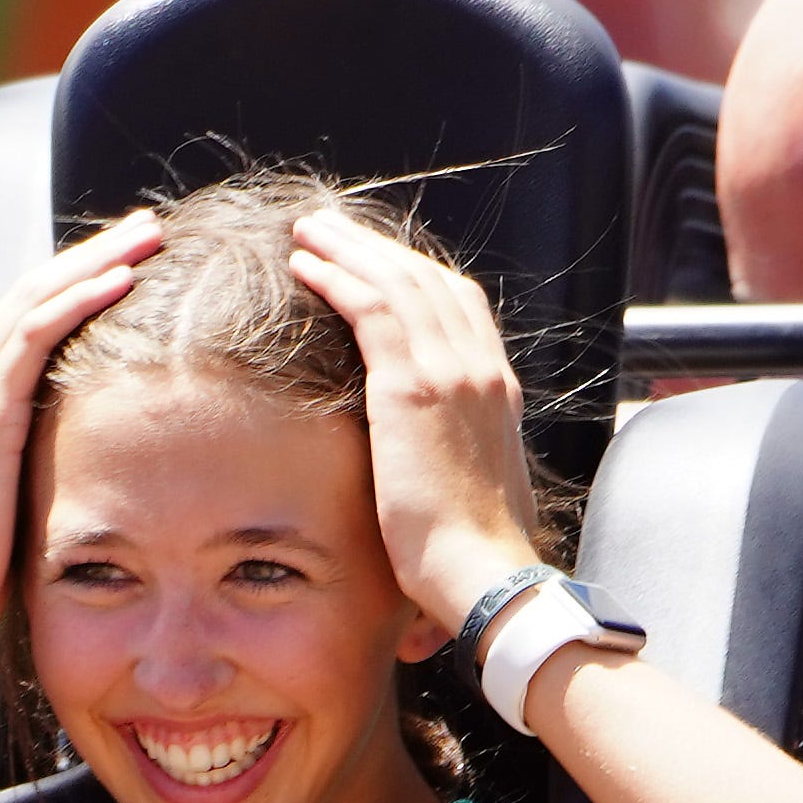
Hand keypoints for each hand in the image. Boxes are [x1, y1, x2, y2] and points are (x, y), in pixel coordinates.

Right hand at [0, 221, 162, 713]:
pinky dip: (81, 297)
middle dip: (93, 252)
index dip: (76, 281)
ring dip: (96, 259)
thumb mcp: (13, 497)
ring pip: (37, 296)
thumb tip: (87, 462)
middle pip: (34, 290)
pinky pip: (37, 333)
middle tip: (146, 225)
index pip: (27, 317)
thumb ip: (38, 462)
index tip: (128, 261)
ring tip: (145, 233)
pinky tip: (122, 278)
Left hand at [283, 205, 552, 637]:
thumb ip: (457, 452)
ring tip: (308, 231)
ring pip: (397, 281)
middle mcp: (481, 370)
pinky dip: (337, 277)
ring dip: (348, 248)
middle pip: (428, 279)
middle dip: (377, 247)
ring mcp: (452, 373)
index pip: (462, 306)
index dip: (416, 274)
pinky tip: (304, 265)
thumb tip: (434, 463)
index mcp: (498, 392)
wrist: (484, 573)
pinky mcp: (413, 386)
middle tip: (333, 228)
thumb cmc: (473, 553)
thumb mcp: (474, 486)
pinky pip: (370, 307)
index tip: (378, 262)